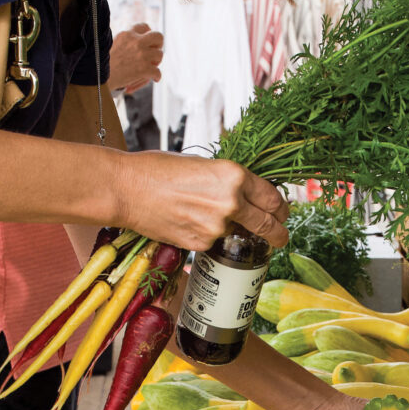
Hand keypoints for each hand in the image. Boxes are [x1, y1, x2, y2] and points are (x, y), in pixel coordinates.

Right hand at [108, 24, 162, 93]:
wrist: (98, 78)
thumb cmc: (103, 64)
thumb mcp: (113, 44)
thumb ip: (126, 41)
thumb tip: (138, 42)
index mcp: (127, 34)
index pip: (144, 27)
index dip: (148, 34)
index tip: (148, 42)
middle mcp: (136, 41)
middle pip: (158, 36)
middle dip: (159, 45)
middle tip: (154, 53)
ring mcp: (141, 54)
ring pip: (160, 54)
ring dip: (156, 62)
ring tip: (150, 68)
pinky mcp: (144, 68)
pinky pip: (158, 72)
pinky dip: (157, 77)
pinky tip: (154, 79)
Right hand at [111, 153, 287, 251]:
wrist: (126, 189)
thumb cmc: (158, 170)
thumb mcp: (202, 165)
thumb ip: (227, 181)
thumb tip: (244, 195)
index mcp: (234, 176)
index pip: (273, 198)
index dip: (281, 209)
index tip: (282, 214)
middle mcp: (231, 202)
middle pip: (268, 225)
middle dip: (278, 233)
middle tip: (280, 237)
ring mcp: (216, 227)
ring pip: (236, 234)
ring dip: (231, 231)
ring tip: (205, 217)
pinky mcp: (200, 244)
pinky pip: (213, 243)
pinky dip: (208, 237)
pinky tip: (188, 222)